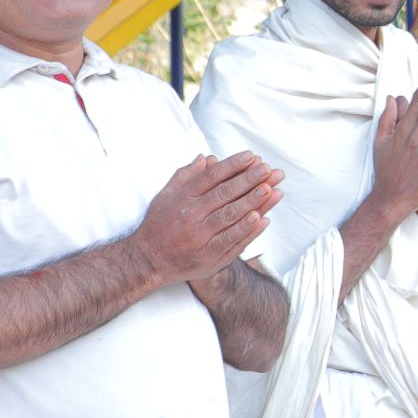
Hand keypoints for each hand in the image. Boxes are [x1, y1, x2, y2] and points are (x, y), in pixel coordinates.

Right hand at [132, 153, 280, 284]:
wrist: (148, 261)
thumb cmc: (159, 225)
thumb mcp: (166, 196)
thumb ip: (185, 176)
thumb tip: (206, 157)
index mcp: (183, 198)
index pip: (211, 177)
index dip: (232, 165)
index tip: (251, 156)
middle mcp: (191, 215)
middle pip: (224, 193)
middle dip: (248, 180)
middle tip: (267, 169)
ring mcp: (200, 236)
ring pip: (230, 216)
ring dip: (252, 202)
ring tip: (270, 189)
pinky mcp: (208, 255)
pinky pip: (231, 240)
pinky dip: (247, 230)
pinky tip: (262, 218)